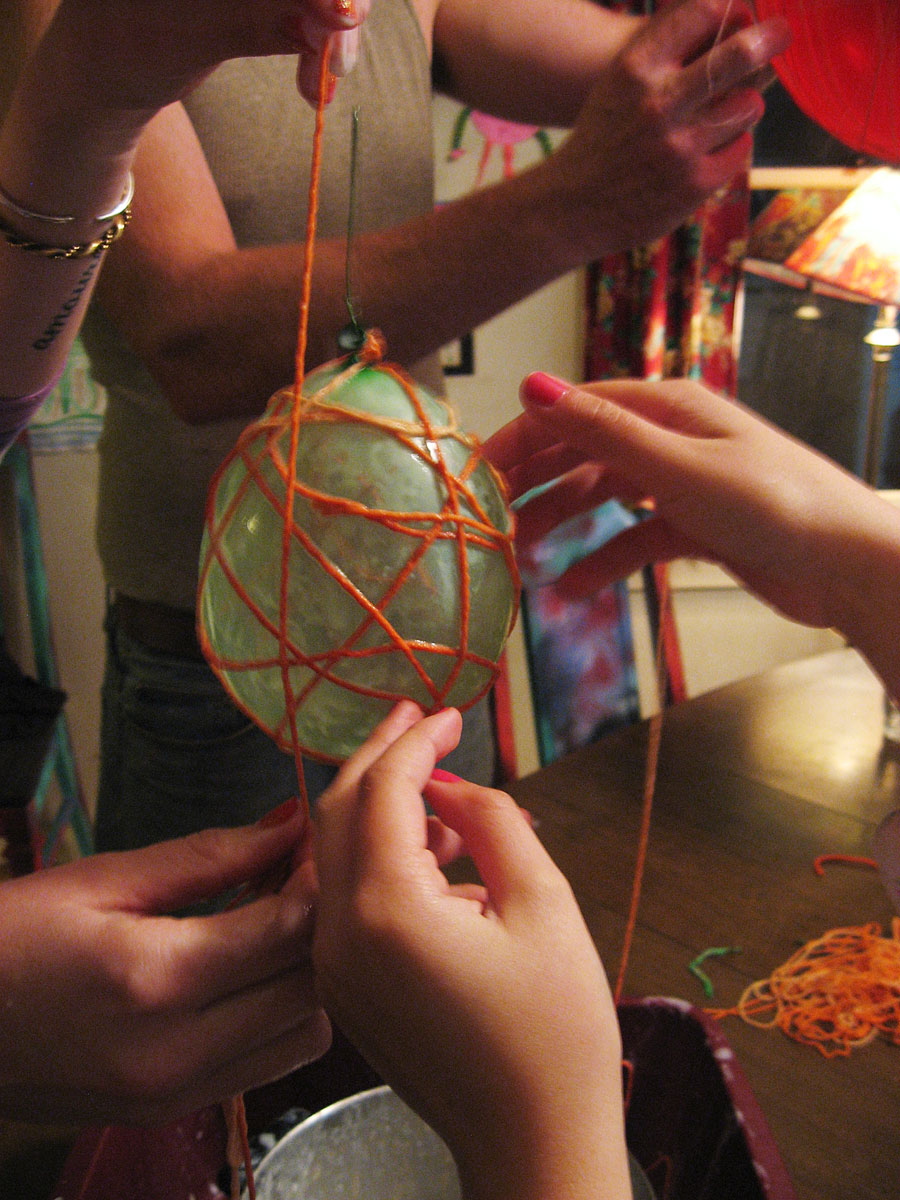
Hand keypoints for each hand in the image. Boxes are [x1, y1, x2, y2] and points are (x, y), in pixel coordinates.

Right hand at [0, 801, 329, 1124]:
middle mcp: (178, 1052)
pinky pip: (268, 1065)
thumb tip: (288, 823)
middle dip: (321, 922)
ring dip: (308, 974)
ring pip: (304, 1034)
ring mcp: (178, 1092)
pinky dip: (281, 1015)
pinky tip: (251, 970)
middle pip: (309, 985)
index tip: (317, 843)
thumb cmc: (10, 939)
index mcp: (156, 980)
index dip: (318, 878)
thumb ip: (209, 856)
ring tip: (276, 922)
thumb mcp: (105, 879)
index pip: (288, 930)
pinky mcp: (174, 1110)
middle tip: (303, 874)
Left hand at [45, 0, 369, 113]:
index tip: (343, 17)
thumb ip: (264, 14)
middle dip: (341, 8)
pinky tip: (313, 86)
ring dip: (336, 37)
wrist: (104, 73)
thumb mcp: (195, 29)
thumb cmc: (126, 42)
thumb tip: (342, 9)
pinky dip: (321, 50)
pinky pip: (315, 13)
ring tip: (317, 88)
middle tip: (335, 66)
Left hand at [313, 701, 628, 1199]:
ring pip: (336, 851)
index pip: (383, 791)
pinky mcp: (344, 987)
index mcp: (386, 911)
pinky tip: (432, 844)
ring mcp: (332, 966)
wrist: (532, 1145)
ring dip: (379, 805)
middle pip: (340, 812)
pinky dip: (379, 855)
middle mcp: (339, 935)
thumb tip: (450, 787)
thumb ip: (492, 822)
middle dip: (380, 757)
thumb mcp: (543, 905)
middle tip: (422, 720)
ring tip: (438, 780)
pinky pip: (345, 896)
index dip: (416, 741)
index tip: (451, 714)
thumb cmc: (555, 1033)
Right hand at [484, 373, 899, 692]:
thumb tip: (532, 384)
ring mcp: (686, 482)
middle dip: (536, 481)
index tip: (478, 473)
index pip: (575, 409)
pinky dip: (605, 559)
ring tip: (523, 557)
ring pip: (606, 496)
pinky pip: (636, 537)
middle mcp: (673, 437)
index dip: (523, 436)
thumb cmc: (774, 506)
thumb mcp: (676, 467)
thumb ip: (601, 432)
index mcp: (668, 407)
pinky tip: (575, 588)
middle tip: (489, 517)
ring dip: (565, 523)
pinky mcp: (698, 526)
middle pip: (585, 451)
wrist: (848, 566)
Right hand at [545, 0, 790, 251]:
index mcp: (636, 68)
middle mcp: (657, 103)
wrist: (573, 208)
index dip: (730, 9)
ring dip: (743, 105)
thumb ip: (668, 47)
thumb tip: (735, 13)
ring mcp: (679, 147)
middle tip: (782, 32)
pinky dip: (732, 146)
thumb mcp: (621, 80)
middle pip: (737, 55)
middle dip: (769, 37)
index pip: (703, 13)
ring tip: (724, 114)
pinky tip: (708, 152)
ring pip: (748, 105)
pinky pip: (741, 148)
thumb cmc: (606, 135)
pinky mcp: (695, 184)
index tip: (742, 13)